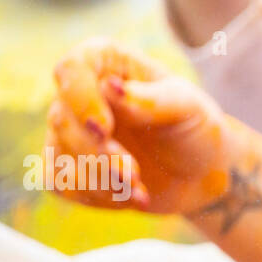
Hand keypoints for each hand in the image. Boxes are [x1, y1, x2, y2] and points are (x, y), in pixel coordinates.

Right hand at [46, 38, 235, 215]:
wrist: (202, 172)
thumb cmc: (195, 128)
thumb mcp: (186, 107)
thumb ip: (150, 99)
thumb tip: (109, 86)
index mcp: (107, 64)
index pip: (71, 68)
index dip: (80, 98)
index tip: (105, 127)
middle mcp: (82, 95)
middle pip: (62, 120)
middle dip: (98, 153)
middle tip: (132, 171)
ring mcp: (73, 132)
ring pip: (60, 158)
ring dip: (102, 180)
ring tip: (138, 187)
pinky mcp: (72, 168)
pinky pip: (63, 186)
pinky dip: (99, 196)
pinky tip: (131, 197)